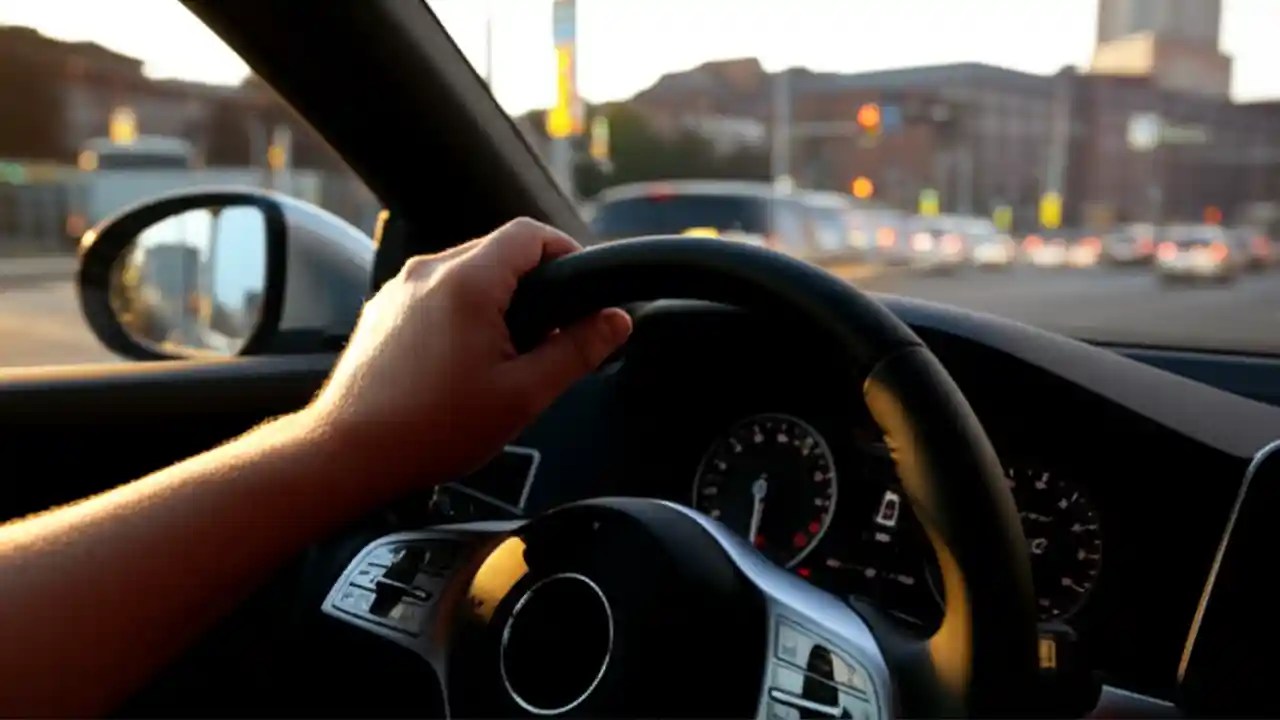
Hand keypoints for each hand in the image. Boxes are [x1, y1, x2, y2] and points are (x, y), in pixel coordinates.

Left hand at [306, 218, 631, 490]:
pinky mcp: (383, 310)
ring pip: (467, 271)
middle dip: (534, 284)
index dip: (567, 253)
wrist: (347, 454)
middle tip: (550, 335)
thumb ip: (576, 351)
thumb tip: (615, 323)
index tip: (583, 288)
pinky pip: (436, 292)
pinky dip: (462, 312)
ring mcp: (400, 289)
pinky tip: (465, 363)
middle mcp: (429, 272)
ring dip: (497, 300)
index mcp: (468, 281)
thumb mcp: (523, 395)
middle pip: (499, 250)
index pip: (531, 233)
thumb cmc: (429, 429)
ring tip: (507, 356)